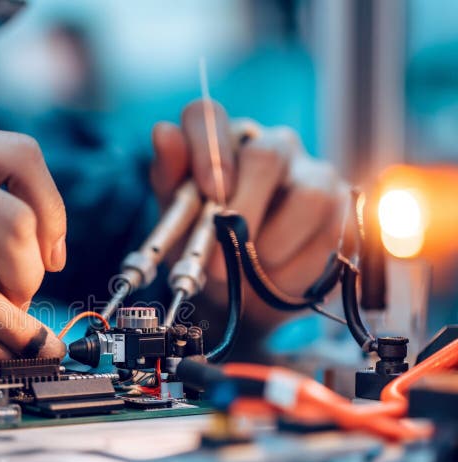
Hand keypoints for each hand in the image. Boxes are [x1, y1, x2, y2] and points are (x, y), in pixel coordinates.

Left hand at [150, 100, 346, 327]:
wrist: (243, 296)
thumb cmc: (206, 247)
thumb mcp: (178, 220)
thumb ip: (169, 178)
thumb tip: (164, 133)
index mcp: (223, 142)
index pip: (208, 117)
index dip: (206, 148)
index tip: (207, 190)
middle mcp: (274, 147)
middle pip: (267, 155)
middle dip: (242, 212)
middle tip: (218, 261)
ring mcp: (317, 175)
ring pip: (309, 196)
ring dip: (272, 247)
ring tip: (249, 274)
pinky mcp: (345, 213)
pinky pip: (329, 237)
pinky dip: (294, 271)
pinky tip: (276, 280)